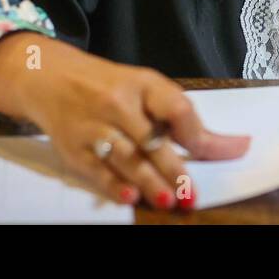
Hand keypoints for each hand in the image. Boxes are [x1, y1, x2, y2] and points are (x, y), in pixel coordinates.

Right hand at [0, 33, 249, 211]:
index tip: (229, 151)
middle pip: (152, 140)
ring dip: (150, 183)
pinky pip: (96, 170)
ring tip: (170, 201)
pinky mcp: (73, 147)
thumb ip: (175, 114)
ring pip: (126, 158)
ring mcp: (93, 126)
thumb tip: (218, 144)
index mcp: (142, 84)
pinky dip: (113, 186)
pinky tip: (129, 198)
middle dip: (175, 170)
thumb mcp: (143, 86)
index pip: (178, 108)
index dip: (202, 134)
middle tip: (193, 195)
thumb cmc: (109, 86)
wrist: (49, 77)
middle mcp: (117, 103)